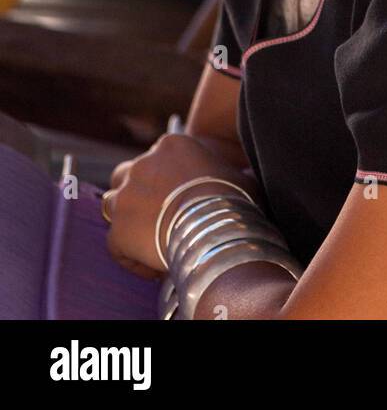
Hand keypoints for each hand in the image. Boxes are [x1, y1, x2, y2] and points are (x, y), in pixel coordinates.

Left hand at [103, 131, 257, 277]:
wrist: (216, 229)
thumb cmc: (234, 202)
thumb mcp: (238, 177)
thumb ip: (227, 174)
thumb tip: (244, 183)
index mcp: (171, 145)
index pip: (158, 156)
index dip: (165, 179)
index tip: (178, 200)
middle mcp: (143, 164)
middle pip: (128, 174)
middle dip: (137, 193)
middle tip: (157, 216)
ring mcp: (127, 196)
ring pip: (113, 203)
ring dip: (127, 220)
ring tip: (149, 240)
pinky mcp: (119, 229)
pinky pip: (116, 244)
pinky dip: (131, 257)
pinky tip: (153, 270)